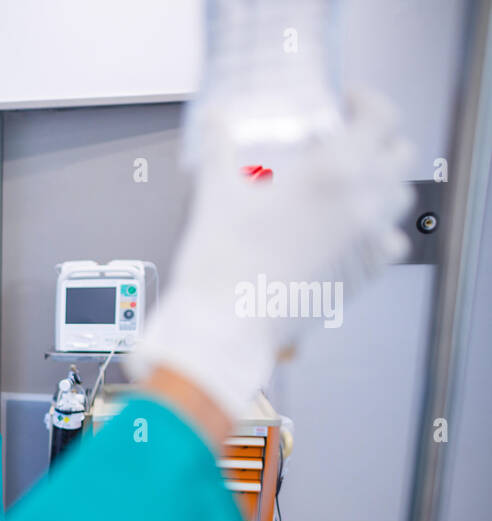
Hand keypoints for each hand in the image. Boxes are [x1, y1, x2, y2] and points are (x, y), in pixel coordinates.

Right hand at [128, 89, 412, 418]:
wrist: (226, 322)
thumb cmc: (223, 264)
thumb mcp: (216, 190)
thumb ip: (221, 145)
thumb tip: (217, 120)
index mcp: (333, 170)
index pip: (380, 116)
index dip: (367, 102)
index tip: (349, 103)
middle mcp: (362, 200)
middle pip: (399, 153)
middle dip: (379, 141)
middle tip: (349, 142)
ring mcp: (368, 239)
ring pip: (401, 196)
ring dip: (383, 182)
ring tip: (350, 185)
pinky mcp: (366, 272)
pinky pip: (392, 241)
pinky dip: (379, 229)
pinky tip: (350, 229)